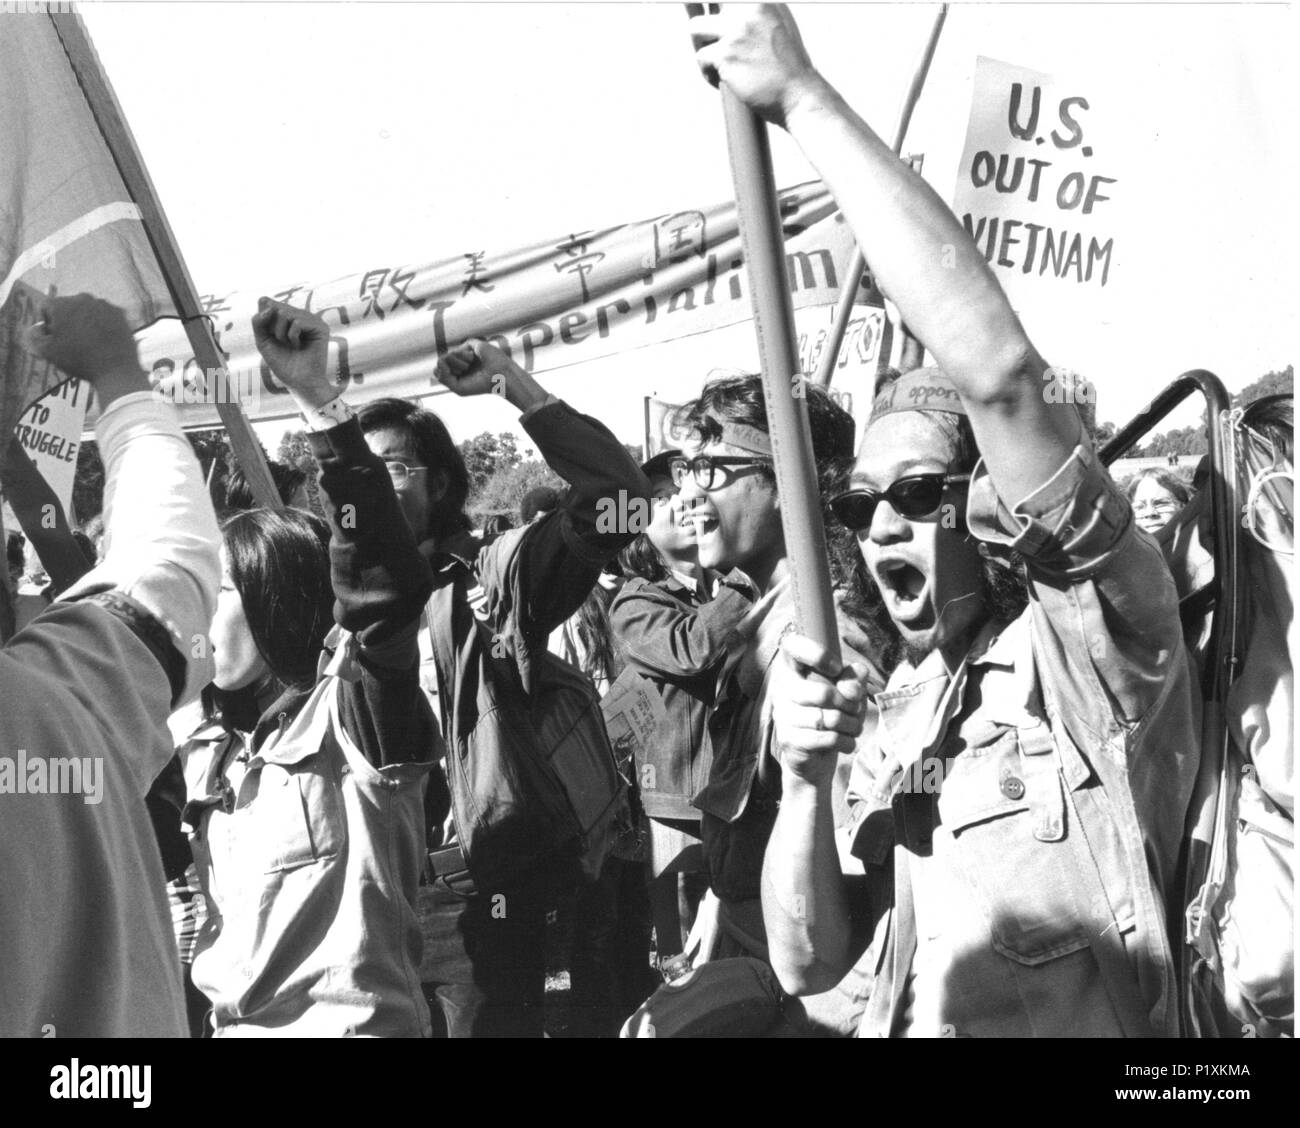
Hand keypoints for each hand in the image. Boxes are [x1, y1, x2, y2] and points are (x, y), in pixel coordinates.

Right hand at [23, 295, 146, 405]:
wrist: (115, 370)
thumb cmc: (78, 360)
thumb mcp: (48, 351)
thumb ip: (35, 336)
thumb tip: (37, 328)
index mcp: (60, 304)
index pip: (46, 308)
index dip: (48, 324)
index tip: (55, 338)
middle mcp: (82, 298)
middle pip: (68, 306)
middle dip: (67, 320)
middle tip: (72, 340)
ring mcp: (104, 304)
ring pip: (88, 309)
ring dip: (85, 320)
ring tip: (89, 341)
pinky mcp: (120, 313)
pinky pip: (105, 315)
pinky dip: (103, 324)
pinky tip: (104, 339)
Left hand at [252, 298, 332, 407]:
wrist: (299, 382)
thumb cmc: (283, 364)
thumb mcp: (262, 341)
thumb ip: (258, 321)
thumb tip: (267, 304)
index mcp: (288, 316)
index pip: (267, 302)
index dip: (263, 318)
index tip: (270, 336)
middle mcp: (300, 315)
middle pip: (274, 307)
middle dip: (272, 328)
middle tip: (283, 344)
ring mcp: (311, 319)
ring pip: (285, 312)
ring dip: (281, 333)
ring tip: (291, 346)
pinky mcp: (321, 327)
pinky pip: (297, 321)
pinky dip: (292, 336)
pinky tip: (299, 346)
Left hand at [434, 339, 525, 397]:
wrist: (498, 377)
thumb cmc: (481, 384)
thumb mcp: (458, 387)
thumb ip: (443, 377)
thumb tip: (439, 360)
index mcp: (455, 371)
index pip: (437, 371)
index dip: (445, 376)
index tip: (459, 379)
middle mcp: (457, 360)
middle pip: (439, 363)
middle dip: (453, 371)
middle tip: (466, 372)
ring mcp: (462, 352)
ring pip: (446, 357)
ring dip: (459, 365)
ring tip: (471, 365)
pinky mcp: (468, 343)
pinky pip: (455, 351)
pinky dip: (464, 358)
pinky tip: (474, 358)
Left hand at [689, 3, 822, 126]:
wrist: (799, 95)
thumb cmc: (789, 68)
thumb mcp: (777, 25)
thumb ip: (754, 15)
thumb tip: (725, 11)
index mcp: (761, 0)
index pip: (725, 0)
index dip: (716, 12)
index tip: (713, 23)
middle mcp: (748, 8)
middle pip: (707, 6)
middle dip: (707, 29)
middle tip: (718, 49)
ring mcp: (737, 30)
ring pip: (695, 28)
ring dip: (703, 48)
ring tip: (720, 66)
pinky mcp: (726, 53)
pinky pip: (700, 57)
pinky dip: (708, 74)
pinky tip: (726, 81)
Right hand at [771, 632, 870, 783]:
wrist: (813, 753)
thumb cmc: (831, 711)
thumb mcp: (847, 690)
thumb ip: (854, 679)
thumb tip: (854, 682)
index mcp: (792, 667)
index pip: (793, 646)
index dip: (817, 654)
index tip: (836, 667)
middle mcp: (781, 688)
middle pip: (824, 693)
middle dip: (850, 704)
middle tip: (856, 709)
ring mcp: (783, 714)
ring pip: (829, 718)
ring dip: (852, 725)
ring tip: (855, 727)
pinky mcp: (789, 739)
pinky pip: (827, 738)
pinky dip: (846, 741)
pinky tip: (848, 742)